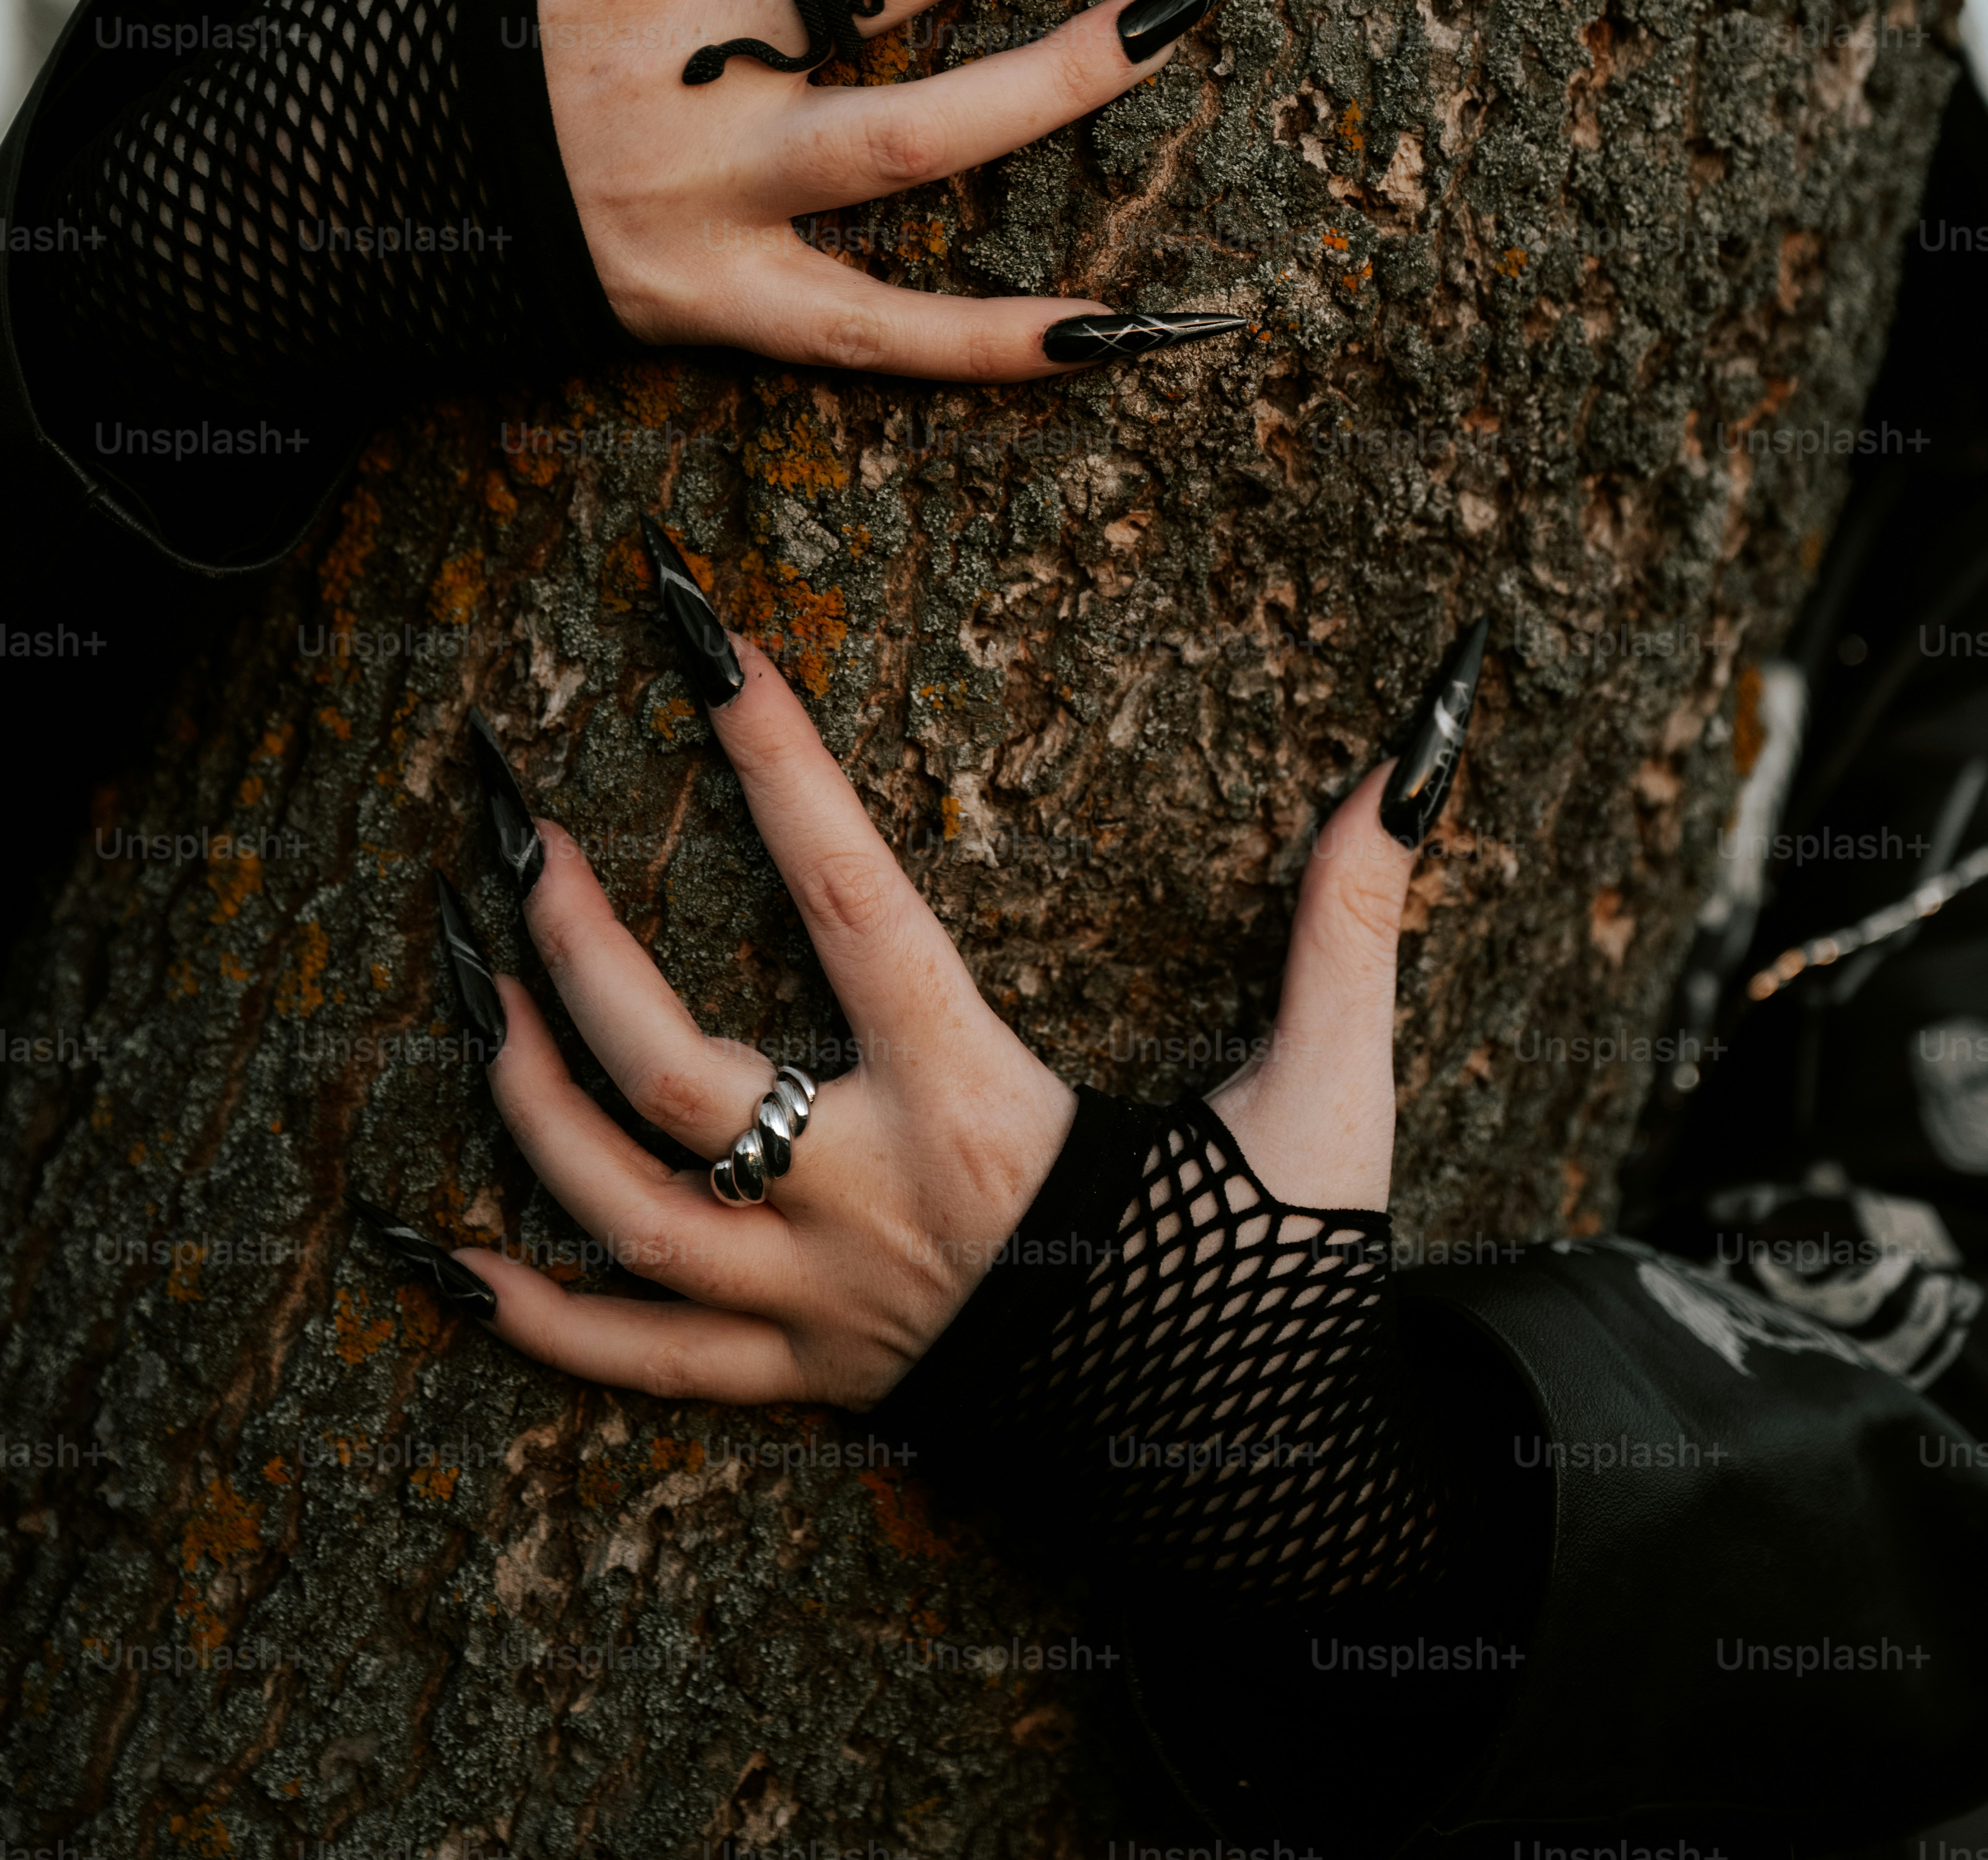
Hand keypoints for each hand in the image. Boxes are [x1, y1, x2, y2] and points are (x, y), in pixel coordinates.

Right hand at [326, 0, 1312, 378]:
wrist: (285, 227)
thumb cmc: (376, 43)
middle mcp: (687, 57)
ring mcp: (706, 193)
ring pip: (921, 139)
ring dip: (1068, 81)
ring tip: (1195, 18)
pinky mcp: (711, 310)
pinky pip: (878, 336)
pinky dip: (996, 342)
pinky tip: (1123, 327)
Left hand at [440, 636, 1422, 1409]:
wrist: (1251, 1480)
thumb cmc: (1274, 1265)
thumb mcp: (1332, 1088)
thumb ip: (1348, 922)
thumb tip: (1404, 768)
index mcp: (982, 1111)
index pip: (854, 902)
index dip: (780, 767)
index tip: (708, 650)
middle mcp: (877, 1205)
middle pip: (679, 1078)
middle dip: (577, 953)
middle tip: (515, 836)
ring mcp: (825, 1309)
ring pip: (624, 1212)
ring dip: (527, 1101)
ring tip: (472, 991)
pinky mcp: (807, 1387)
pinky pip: (635, 1369)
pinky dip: (530, 1318)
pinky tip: (440, 1257)